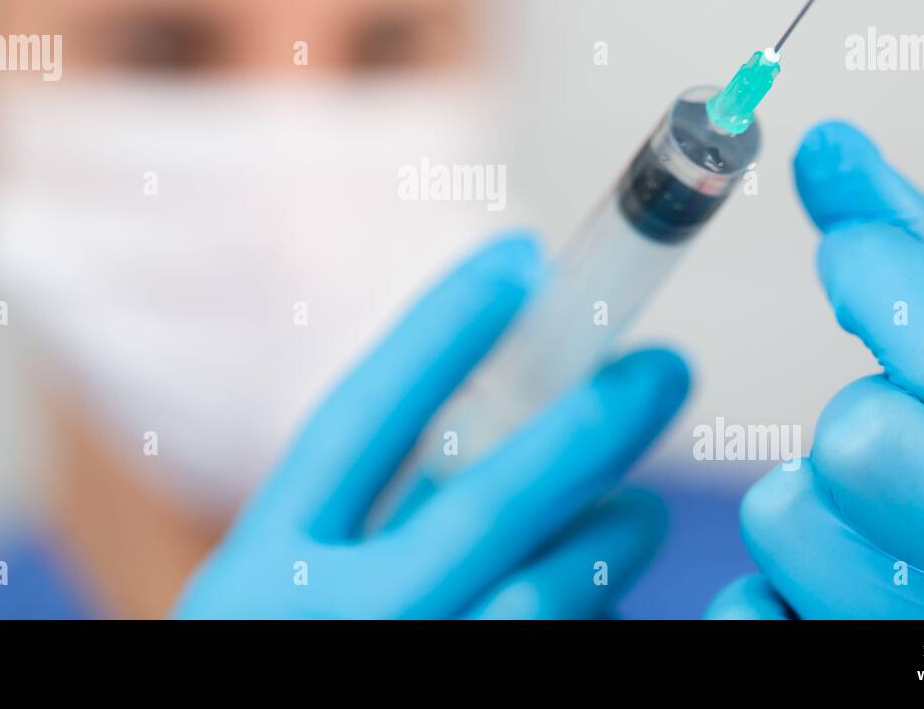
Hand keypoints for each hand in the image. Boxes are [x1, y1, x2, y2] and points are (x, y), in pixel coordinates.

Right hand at [175, 234, 689, 617]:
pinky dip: (591, 616)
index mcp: (258, 573)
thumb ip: (355, 524)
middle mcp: (326, 630)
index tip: (520, 257)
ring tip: (645, 503)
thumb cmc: (279, 658)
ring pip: (542, 599)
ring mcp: (409, 676)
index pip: (361, 419)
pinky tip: (609, 587)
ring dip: (611, 538)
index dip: (444, 329)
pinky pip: (557, 659)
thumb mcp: (273, 597)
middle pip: (482, 502)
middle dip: (585, 424)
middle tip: (664, 362)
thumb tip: (484, 418)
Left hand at [708, 121, 923, 618]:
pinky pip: (744, 609)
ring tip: (890, 550)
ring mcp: (919, 648)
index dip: (886, 281)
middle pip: (853, 437)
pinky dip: (776, 599)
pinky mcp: (834, 685)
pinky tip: (849, 608)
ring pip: (782, 513)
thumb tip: (829, 149)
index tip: (849, 247)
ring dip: (816, 515)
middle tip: (917, 465)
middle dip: (864, 427)